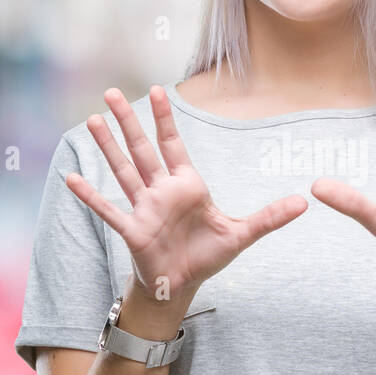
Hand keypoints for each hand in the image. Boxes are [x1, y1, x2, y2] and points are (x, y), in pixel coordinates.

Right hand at [65, 85, 307, 302]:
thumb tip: (304, 203)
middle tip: (111, 92)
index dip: (164, 119)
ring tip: (93, 120)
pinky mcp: (132, 229)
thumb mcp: (242, 234)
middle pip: (142, 149)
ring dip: (108, 147)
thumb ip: (270, 217)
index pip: (173, 144)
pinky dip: (90, 196)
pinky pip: (108, 209)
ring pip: (124, 170)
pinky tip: (71, 178)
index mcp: (187, 185)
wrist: (183, 284)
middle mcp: (161, 191)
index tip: (156, 90)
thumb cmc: (208, 255)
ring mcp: (143, 208)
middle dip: (128, 122)